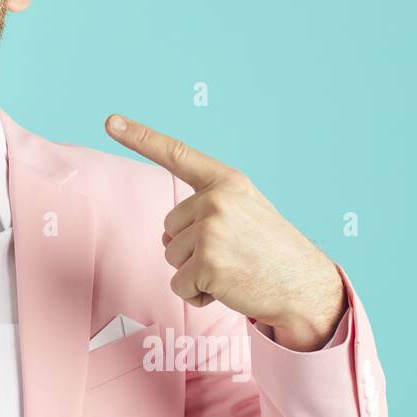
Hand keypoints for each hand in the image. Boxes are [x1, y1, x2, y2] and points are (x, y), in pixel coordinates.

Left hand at [104, 113, 344, 348]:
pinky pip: (179, 285)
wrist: (306, 287)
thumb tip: (168, 234)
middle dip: (192, 248)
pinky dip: (198, 295)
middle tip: (233, 254)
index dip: (140, 137)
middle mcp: (217, 200)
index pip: (177, 154)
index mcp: (227, 181)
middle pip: (169, 226)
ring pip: (171, 256)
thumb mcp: (245, 211)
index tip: (111, 121)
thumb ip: (206, 209)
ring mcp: (211, 231)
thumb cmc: (271, 251)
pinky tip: (229, 289)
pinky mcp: (207, 264)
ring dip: (196, 272)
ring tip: (234, 270)